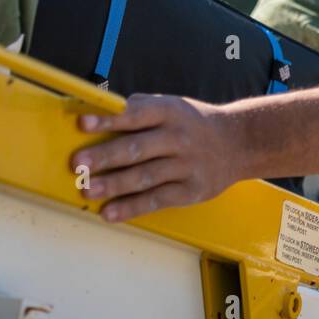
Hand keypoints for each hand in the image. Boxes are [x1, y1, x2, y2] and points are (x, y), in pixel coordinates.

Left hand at [72, 93, 238, 220]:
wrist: (239, 143)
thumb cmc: (193, 123)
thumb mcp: (173, 106)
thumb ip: (139, 108)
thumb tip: (98, 111)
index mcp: (170, 112)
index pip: (136, 115)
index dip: (109, 119)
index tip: (82, 124)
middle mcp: (178, 137)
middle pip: (137, 148)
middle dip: (105, 156)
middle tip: (78, 164)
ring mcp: (186, 165)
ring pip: (145, 176)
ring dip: (114, 184)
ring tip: (87, 190)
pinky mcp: (190, 190)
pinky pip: (156, 200)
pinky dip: (131, 207)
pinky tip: (109, 212)